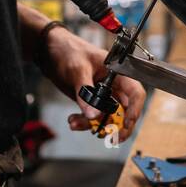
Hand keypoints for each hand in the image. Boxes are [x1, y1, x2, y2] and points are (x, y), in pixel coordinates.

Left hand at [41, 27, 145, 142]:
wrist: (50, 50)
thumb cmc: (69, 51)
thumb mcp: (78, 70)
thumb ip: (85, 93)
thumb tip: (93, 116)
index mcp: (118, 72)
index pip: (135, 93)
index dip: (135, 110)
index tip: (126, 124)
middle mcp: (113, 85)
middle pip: (124, 110)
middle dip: (115, 125)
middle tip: (106, 136)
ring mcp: (102, 94)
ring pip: (107, 117)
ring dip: (94, 125)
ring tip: (75, 123)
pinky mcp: (90, 100)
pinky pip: (93, 116)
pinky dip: (84, 122)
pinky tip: (72, 121)